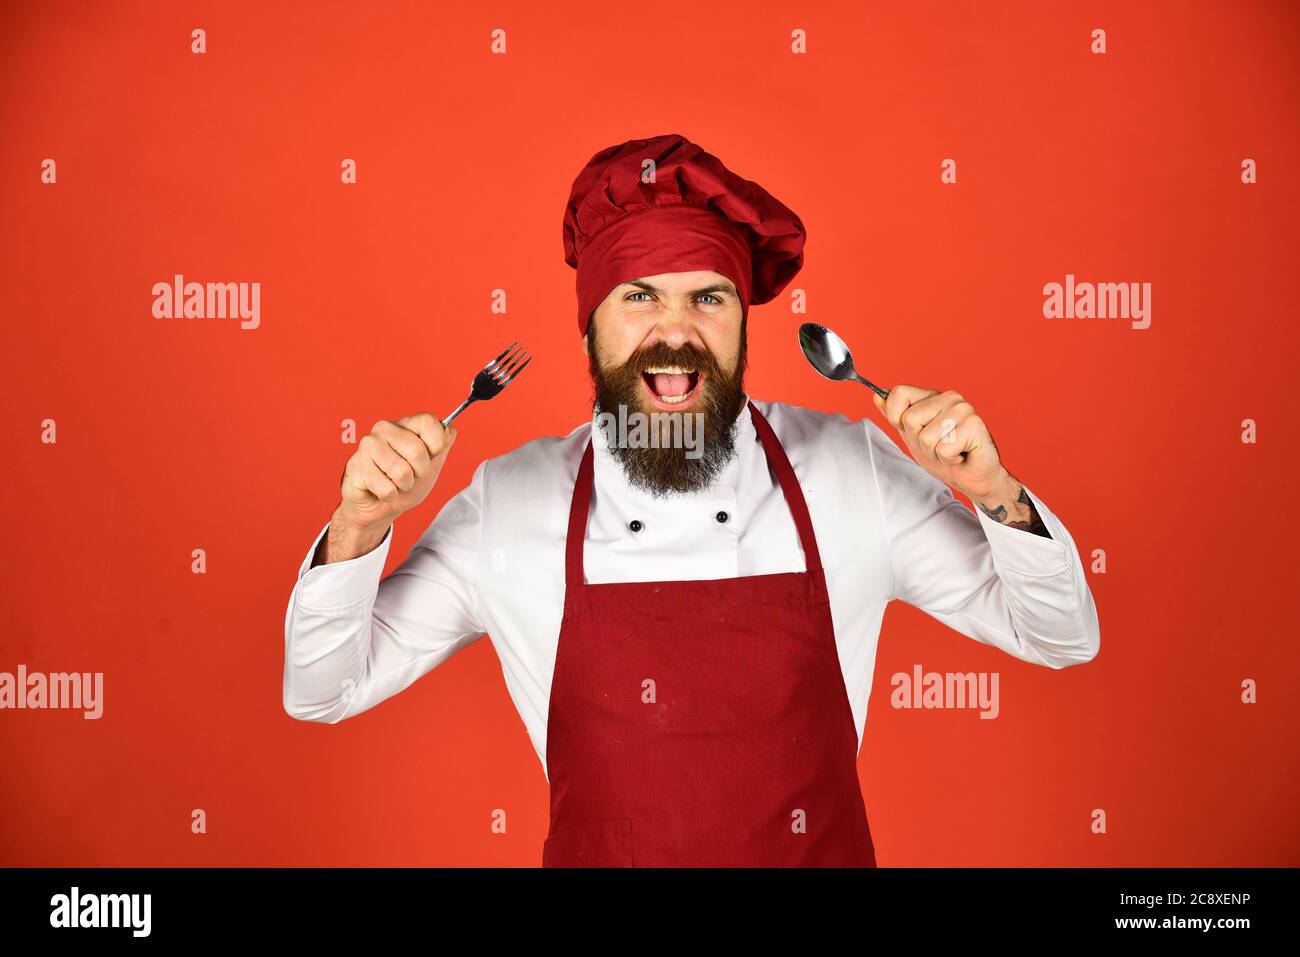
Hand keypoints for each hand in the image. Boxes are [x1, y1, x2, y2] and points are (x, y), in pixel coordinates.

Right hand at [335, 413, 456, 534]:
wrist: (380, 507)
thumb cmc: (404, 483)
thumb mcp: (431, 465)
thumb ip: (442, 447)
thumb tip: (451, 430)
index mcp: (405, 425)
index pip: (429, 422)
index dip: (436, 446)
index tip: (430, 457)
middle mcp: (384, 429)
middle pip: (418, 451)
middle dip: (420, 472)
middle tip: (410, 476)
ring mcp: (368, 446)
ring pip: (402, 471)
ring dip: (404, 486)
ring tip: (394, 483)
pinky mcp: (356, 466)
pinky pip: (387, 488)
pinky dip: (389, 496)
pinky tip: (380, 490)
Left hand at [872, 385, 1005, 500]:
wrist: (972, 477)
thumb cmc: (945, 456)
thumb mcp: (912, 436)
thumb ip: (896, 416)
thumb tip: (877, 395)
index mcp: (933, 396)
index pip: (898, 393)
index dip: (896, 418)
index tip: (914, 431)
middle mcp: (950, 397)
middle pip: (910, 419)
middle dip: (919, 441)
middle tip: (938, 445)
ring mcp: (963, 409)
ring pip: (926, 437)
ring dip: (934, 452)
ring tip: (950, 450)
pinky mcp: (975, 425)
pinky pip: (944, 448)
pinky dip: (949, 458)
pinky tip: (961, 455)